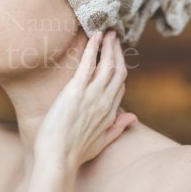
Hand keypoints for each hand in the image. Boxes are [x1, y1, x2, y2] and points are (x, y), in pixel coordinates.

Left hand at [34, 30, 137, 169]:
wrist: (58, 158)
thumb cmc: (74, 153)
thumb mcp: (101, 142)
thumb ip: (118, 127)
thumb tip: (132, 116)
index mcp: (110, 113)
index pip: (120, 86)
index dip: (120, 69)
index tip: (117, 57)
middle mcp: (105, 101)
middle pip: (118, 71)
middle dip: (118, 52)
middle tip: (115, 37)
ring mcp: (92, 95)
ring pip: (108, 64)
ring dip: (110, 46)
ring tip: (109, 32)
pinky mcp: (76, 90)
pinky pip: (89, 63)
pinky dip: (94, 48)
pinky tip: (96, 36)